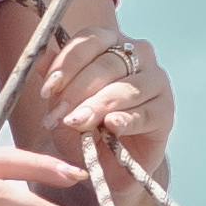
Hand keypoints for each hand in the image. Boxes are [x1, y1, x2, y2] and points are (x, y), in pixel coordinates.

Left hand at [8, 20, 173, 201]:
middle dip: (77, 91)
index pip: (91, 40)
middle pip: (107, 64)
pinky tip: (111, 126)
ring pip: (125, 88)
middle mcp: (139, 54)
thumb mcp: (61, 102)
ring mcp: (156, 81)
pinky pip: (145, 113)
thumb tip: (39, 57)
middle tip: (57, 115)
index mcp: (111, 42)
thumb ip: (53, 78)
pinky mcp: (166, 111)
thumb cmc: (85, 126)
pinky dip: (126, 119)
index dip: (67, 63)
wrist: (108, 165)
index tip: (47, 89)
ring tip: (77, 123)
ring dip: (97, 106)